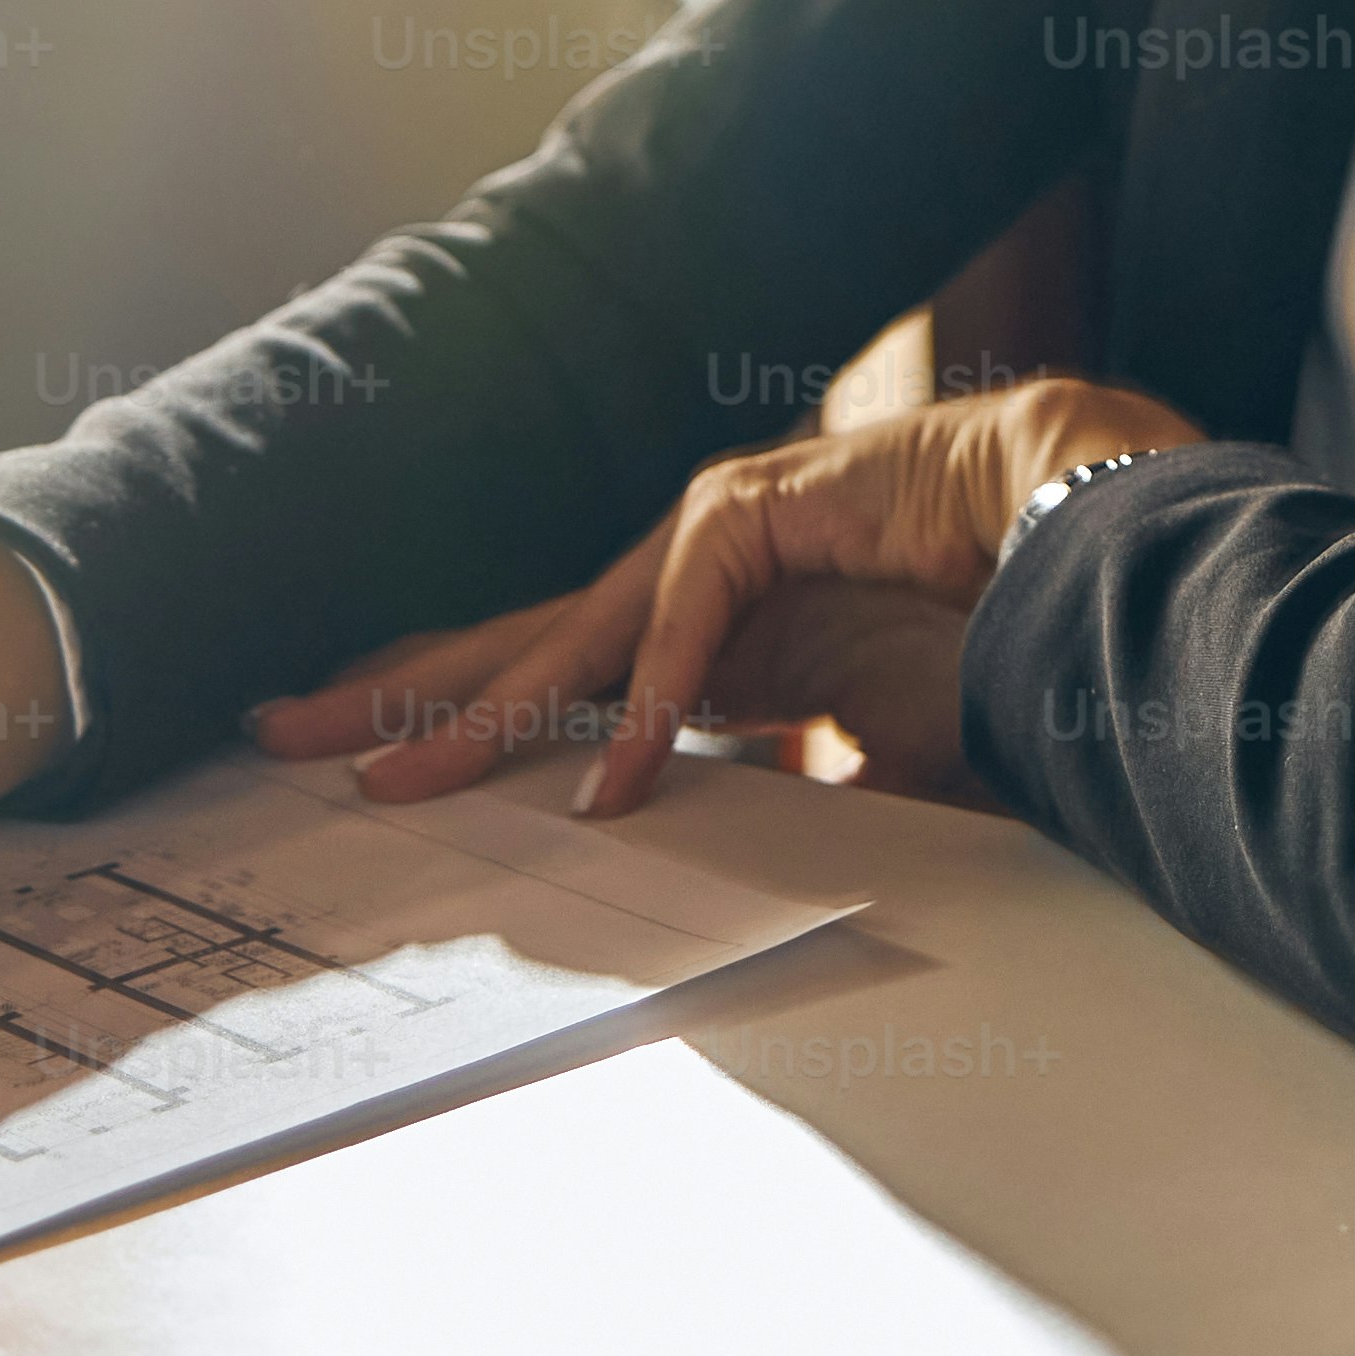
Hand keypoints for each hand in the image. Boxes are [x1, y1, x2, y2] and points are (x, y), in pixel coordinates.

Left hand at [249, 375, 1194, 819]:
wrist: (1076, 521)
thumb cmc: (987, 620)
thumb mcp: (862, 736)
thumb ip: (803, 777)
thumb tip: (777, 842)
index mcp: (701, 619)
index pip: (550, 667)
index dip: (457, 711)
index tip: (367, 761)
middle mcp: (686, 567)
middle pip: (514, 639)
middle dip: (398, 691)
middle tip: (278, 733)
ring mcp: (718, 530)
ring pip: (569, 636)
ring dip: (478, 715)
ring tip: (390, 782)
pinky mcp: (765, 512)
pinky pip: (684, 628)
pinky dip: (644, 710)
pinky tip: (603, 785)